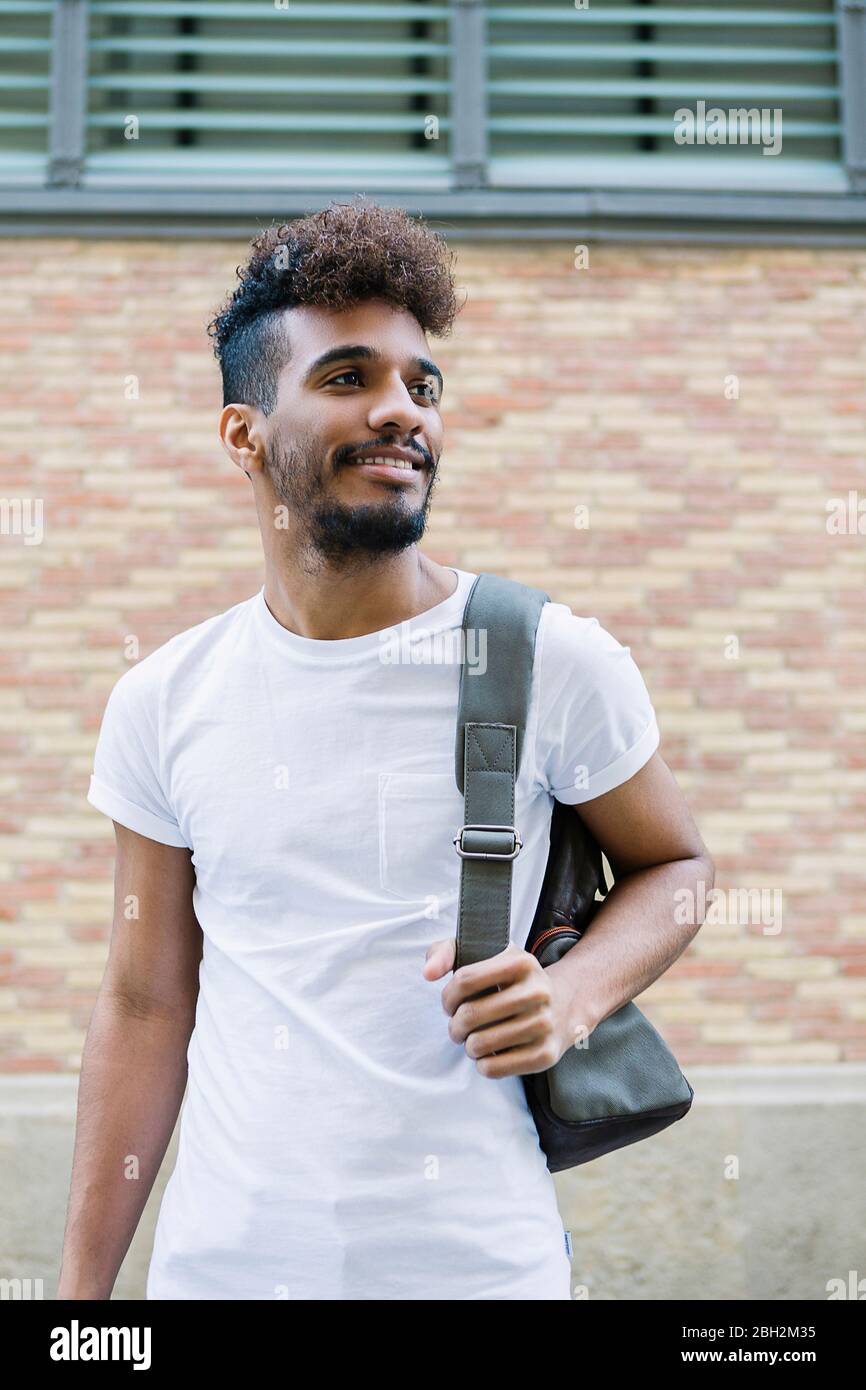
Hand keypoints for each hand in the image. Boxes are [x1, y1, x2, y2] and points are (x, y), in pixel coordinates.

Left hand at [422, 938, 574, 1078]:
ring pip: (479, 1044)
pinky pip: (493, 1068)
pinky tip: (488, 1054)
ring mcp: (544, 1024)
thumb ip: (448, 952)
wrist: (563, 1004)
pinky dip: (482, 1064)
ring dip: (468, 1045)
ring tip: (474, 1039)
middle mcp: (537, 991)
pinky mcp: (545, 1054)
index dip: (448, 996)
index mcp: (521, 962)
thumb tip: (428, 973)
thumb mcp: (487, 954)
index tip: (450, 1003)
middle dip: (455, 1025)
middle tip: (458, 1026)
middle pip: (469, 1014)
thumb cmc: (511, 981)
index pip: (464, 980)